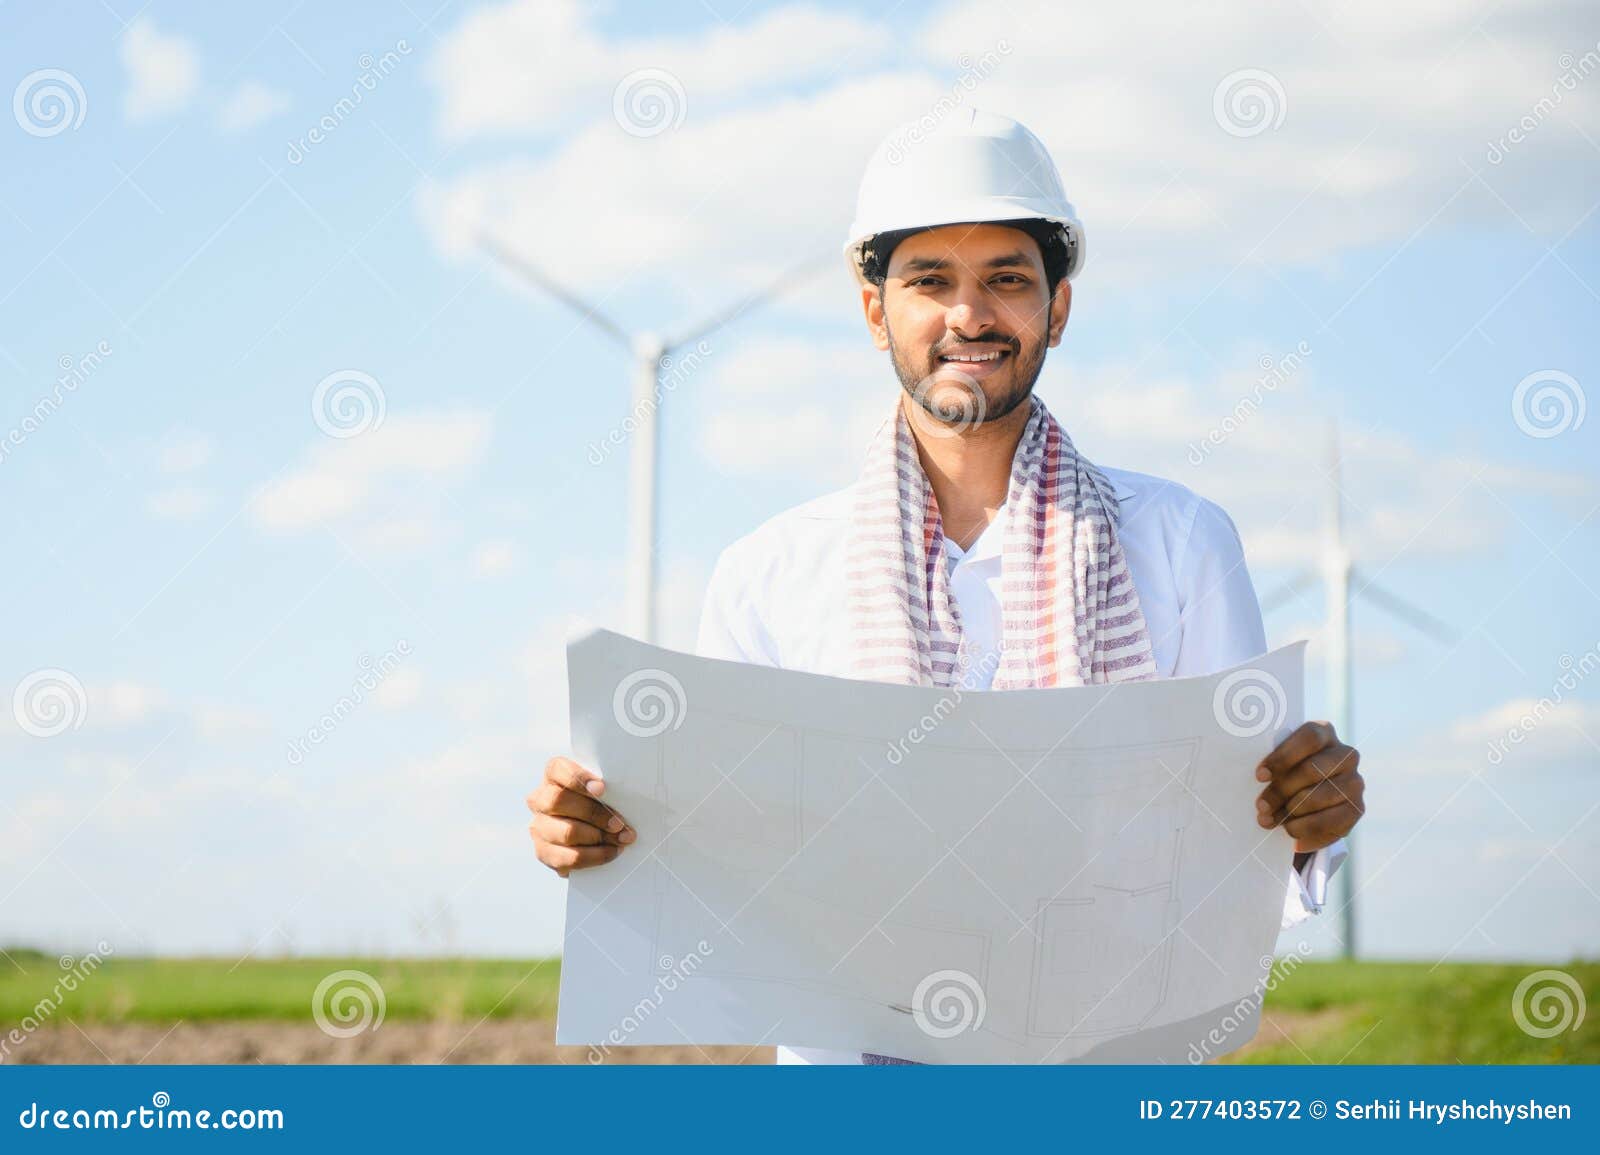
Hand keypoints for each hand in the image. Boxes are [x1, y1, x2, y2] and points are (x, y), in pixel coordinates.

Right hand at [527, 756, 635, 876]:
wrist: (594, 836)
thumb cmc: (602, 805)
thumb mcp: (605, 790)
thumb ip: (609, 787)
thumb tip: (627, 794)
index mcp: (553, 776)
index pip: (557, 770)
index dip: (578, 778)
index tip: (602, 788)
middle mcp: (540, 800)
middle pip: (558, 801)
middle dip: (594, 813)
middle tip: (619, 823)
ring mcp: (539, 827)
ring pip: (566, 832)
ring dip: (598, 838)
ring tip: (621, 840)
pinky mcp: (543, 852)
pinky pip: (567, 858)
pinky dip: (594, 856)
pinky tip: (611, 852)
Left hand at [1253, 721, 1364, 852]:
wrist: (1308, 803)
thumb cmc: (1285, 775)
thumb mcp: (1279, 763)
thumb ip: (1273, 763)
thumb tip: (1257, 777)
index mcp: (1324, 732)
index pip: (1309, 737)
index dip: (1283, 757)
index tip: (1260, 776)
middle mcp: (1346, 755)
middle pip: (1312, 769)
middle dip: (1281, 790)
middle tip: (1261, 806)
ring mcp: (1355, 782)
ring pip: (1318, 797)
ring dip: (1289, 812)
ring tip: (1268, 820)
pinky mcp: (1357, 809)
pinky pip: (1329, 821)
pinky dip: (1304, 829)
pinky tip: (1289, 831)